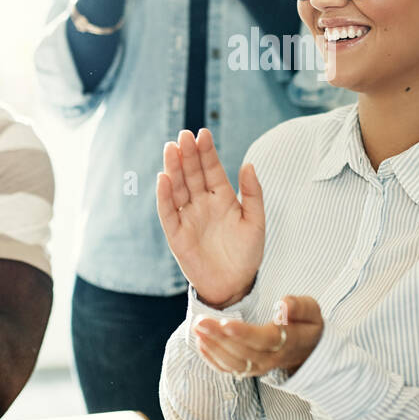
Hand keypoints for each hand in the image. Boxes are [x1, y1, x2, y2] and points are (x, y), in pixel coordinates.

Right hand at [156, 128, 262, 307]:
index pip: (211, 169)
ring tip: (171, 148)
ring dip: (173, 168)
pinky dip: (164, 196)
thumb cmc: (247, 254)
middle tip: (184, 135)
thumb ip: (252, 194)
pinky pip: (168, 212)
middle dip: (188, 155)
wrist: (234, 286)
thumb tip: (248, 164)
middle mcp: (202, 203)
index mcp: (222, 197)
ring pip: (178, 188)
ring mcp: (188, 217)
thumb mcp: (255, 222)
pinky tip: (163, 178)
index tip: (203, 133)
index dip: (207, 152)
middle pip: (192, 174)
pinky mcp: (176, 234)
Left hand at [193, 295, 323, 378]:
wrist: (309, 350)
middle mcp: (272, 359)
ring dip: (213, 348)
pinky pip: (230, 370)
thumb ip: (299, 306)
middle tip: (200, 322)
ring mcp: (260, 367)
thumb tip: (283, 305)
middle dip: (219, 338)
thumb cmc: (306, 324)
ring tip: (197, 330)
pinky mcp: (250, 369)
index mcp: (288, 341)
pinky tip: (200, 344)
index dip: (244, 334)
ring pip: (234, 363)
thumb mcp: (311, 310)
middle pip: (243, 352)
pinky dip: (213, 360)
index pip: (264, 340)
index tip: (225, 323)